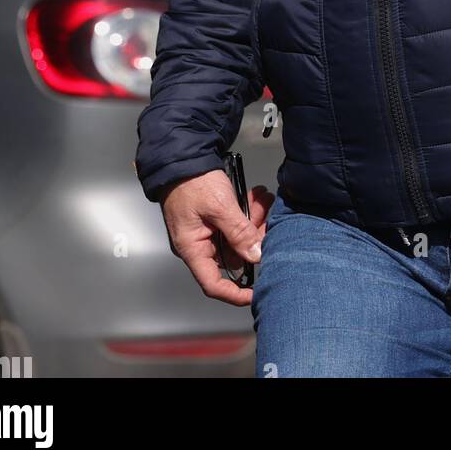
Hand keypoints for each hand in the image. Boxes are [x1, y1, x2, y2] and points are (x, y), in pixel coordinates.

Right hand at [160, 170, 273, 306]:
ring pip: (238, 237)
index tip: (256, 291)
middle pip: (233, 256)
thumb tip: (256, 256)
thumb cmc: (191, 181)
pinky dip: (248, 212)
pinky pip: (235, 223)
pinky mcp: (215, 218)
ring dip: (254, 221)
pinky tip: (256, 197)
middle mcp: (200, 244)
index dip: (235, 293)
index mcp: (192, 248)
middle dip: (254, 240)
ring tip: (263, 201)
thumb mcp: (219, 206)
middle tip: (268, 223)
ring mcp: (208, 231)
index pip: (213, 284)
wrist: (183, 156)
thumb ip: (238, 233)